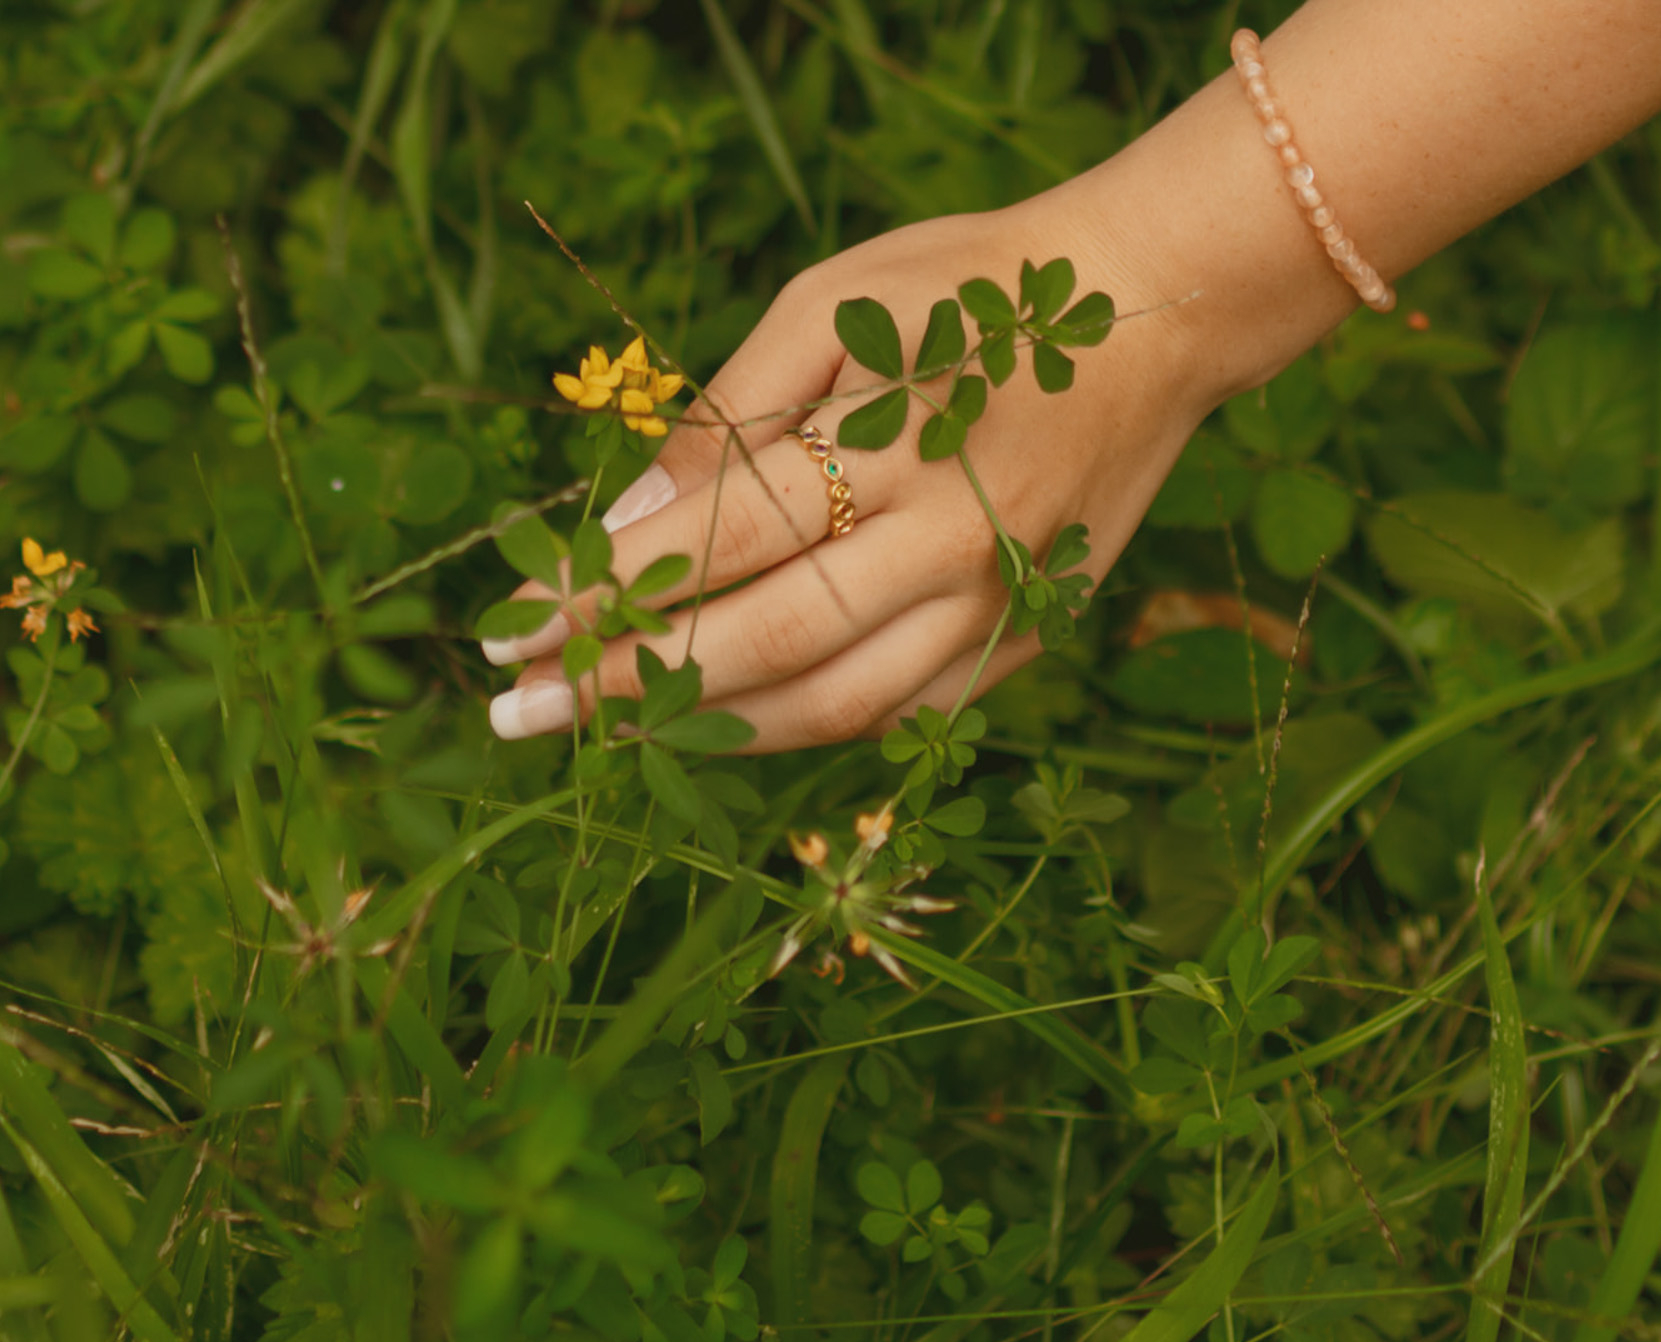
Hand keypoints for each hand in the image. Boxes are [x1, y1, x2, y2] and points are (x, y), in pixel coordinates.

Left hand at [482, 197, 1215, 752]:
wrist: (1152, 315)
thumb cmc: (970, 291)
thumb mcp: (834, 303)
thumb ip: (727, 413)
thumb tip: (622, 519)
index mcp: (898, 439)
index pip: (717, 539)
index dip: (602, 590)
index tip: (508, 630)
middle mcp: (954, 540)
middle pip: (764, 640)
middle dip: (625, 682)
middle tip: (518, 712)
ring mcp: (998, 603)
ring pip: (833, 704)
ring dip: (704, 729)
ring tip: (605, 730)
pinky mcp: (1026, 637)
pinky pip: (901, 713)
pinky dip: (803, 727)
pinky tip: (723, 725)